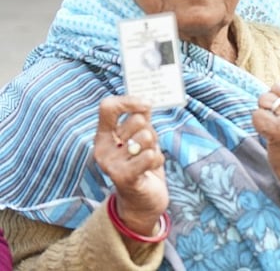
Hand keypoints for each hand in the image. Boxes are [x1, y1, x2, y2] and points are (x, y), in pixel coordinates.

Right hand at [94, 96, 167, 234]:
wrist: (141, 201)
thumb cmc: (141, 164)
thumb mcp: (140, 137)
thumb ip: (140, 118)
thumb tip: (145, 98)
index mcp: (103, 135)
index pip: (107, 107)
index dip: (129, 100)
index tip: (147, 105)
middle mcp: (102, 148)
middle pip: (137, 120)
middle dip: (151, 130)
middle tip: (146, 147)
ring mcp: (110, 164)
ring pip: (147, 137)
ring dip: (155, 147)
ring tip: (146, 159)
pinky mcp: (123, 177)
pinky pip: (150, 155)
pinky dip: (157, 159)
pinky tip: (150, 169)